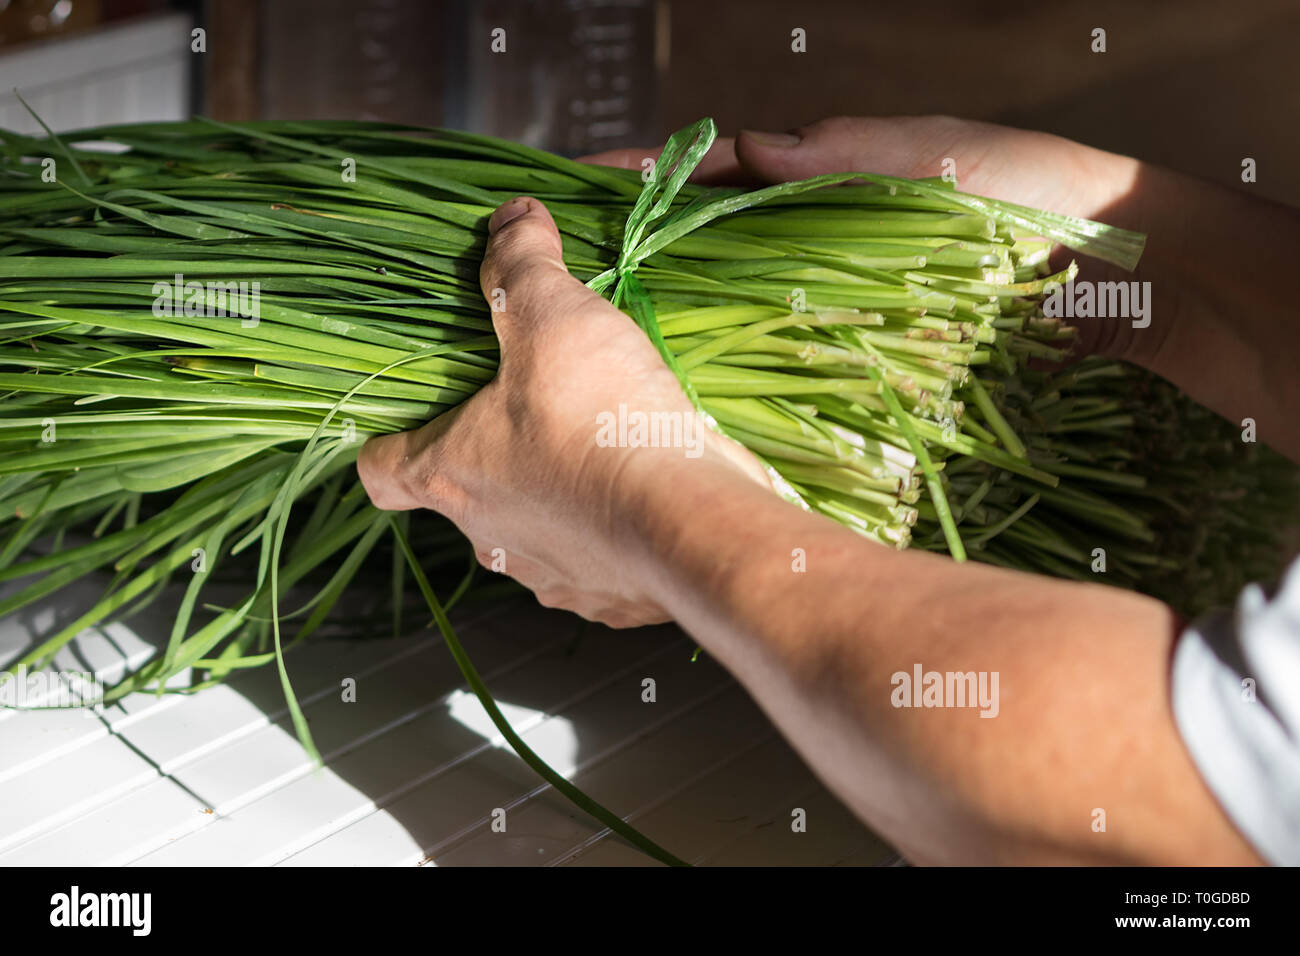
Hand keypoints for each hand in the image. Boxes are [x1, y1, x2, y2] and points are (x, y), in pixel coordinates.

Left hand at [357, 197, 770, 626]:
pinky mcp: (609, 597)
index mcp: (450, 475)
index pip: (381, 472)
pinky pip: (598, 559)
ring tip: (601, 444)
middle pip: (465, 497)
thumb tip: (510, 218)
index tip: (411, 420)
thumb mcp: (553, 315)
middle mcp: (490, 537)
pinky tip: (643, 489)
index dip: (388, 441)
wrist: (688, 517)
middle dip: (494, 456)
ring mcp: (550, 574)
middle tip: (536, 408)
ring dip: (556, 493)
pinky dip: (610, 528)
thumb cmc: (598, 419)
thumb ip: (521, 265)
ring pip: (534, 530)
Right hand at [585, 115, 1144, 359]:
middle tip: (569, 263)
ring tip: (603, 324)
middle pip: (709, 232)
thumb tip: (745, 143)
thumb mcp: (941, 153)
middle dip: (639, 242)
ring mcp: (839, 288)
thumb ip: (845, 152)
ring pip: (737, 291)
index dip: (649, 173)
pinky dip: (734, 353)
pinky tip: (688, 373)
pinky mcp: (868, 341)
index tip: (580, 182)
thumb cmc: (1038, 191)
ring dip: (671, 303)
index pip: (717, 164)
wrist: (1123, 271)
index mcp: (831, 169)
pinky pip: (787, 345)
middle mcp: (821, 229)